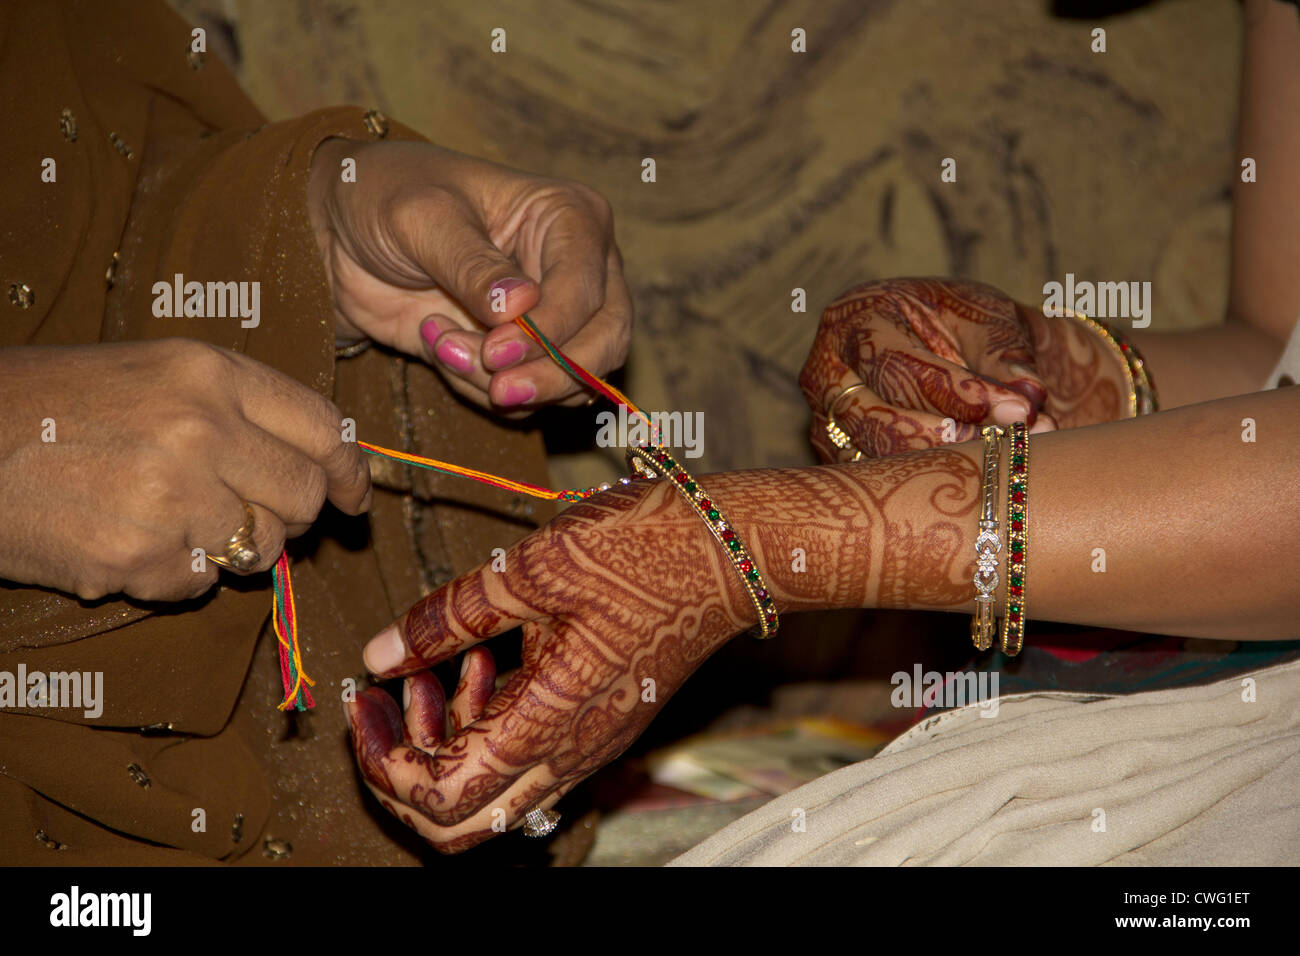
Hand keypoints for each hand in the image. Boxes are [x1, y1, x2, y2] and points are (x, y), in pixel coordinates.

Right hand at [0, 339, 369, 601]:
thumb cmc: (56, 404)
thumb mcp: (156, 372)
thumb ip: (241, 410)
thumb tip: (325, 466)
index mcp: (211, 374)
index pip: (325, 428)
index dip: (349, 470)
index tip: (354, 496)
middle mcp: (202, 430)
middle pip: (304, 495)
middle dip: (289, 514)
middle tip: (245, 512)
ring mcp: (172, 497)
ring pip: (260, 548)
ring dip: (229, 549)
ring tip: (167, 518)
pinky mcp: (138, 557)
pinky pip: (200, 585)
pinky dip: (174, 575)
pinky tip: (127, 540)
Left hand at [308, 139, 631, 410]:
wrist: (341, 235)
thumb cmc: (387, 198)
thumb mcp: (423, 218)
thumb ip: (473, 264)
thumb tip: (522, 304)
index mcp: (572, 217)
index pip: (589, 291)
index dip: (549, 331)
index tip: (494, 352)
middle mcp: (580, 269)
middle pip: (604, 342)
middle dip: (550, 374)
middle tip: (496, 388)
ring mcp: (557, 317)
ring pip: (572, 381)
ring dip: (504, 384)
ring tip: (440, 344)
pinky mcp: (525, 356)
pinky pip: (530, 399)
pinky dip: (482, 390)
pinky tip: (438, 345)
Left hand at [346, 477, 753, 852]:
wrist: (732, 549)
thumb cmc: (645, 549)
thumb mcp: (533, 568)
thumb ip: (451, 617)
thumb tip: (382, 653)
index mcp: (550, 722)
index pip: (440, 794)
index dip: (384, 761)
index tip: (366, 703)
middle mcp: (572, 751)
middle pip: (464, 820)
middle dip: (408, 771)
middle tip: (390, 702)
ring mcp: (591, 741)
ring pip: (495, 788)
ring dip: (449, 739)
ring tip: (439, 663)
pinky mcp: (601, 720)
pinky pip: (529, 753)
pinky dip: (489, 721)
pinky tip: (486, 656)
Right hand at [799, 277, 1130, 461]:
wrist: (952, 345)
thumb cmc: (966, 324)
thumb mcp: (990, 322)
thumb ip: (1006, 359)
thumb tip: (1026, 403)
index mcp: (859, 317)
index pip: (897, 365)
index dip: (958, 393)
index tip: (1019, 411)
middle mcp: (828, 371)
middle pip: (876, 419)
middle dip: (947, 438)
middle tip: (1008, 446)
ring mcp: (825, 419)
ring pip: (875, 460)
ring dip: (943, 466)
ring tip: (1004, 460)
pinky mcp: (838, 457)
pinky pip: (880, 483)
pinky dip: (931, 483)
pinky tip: (978, 477)